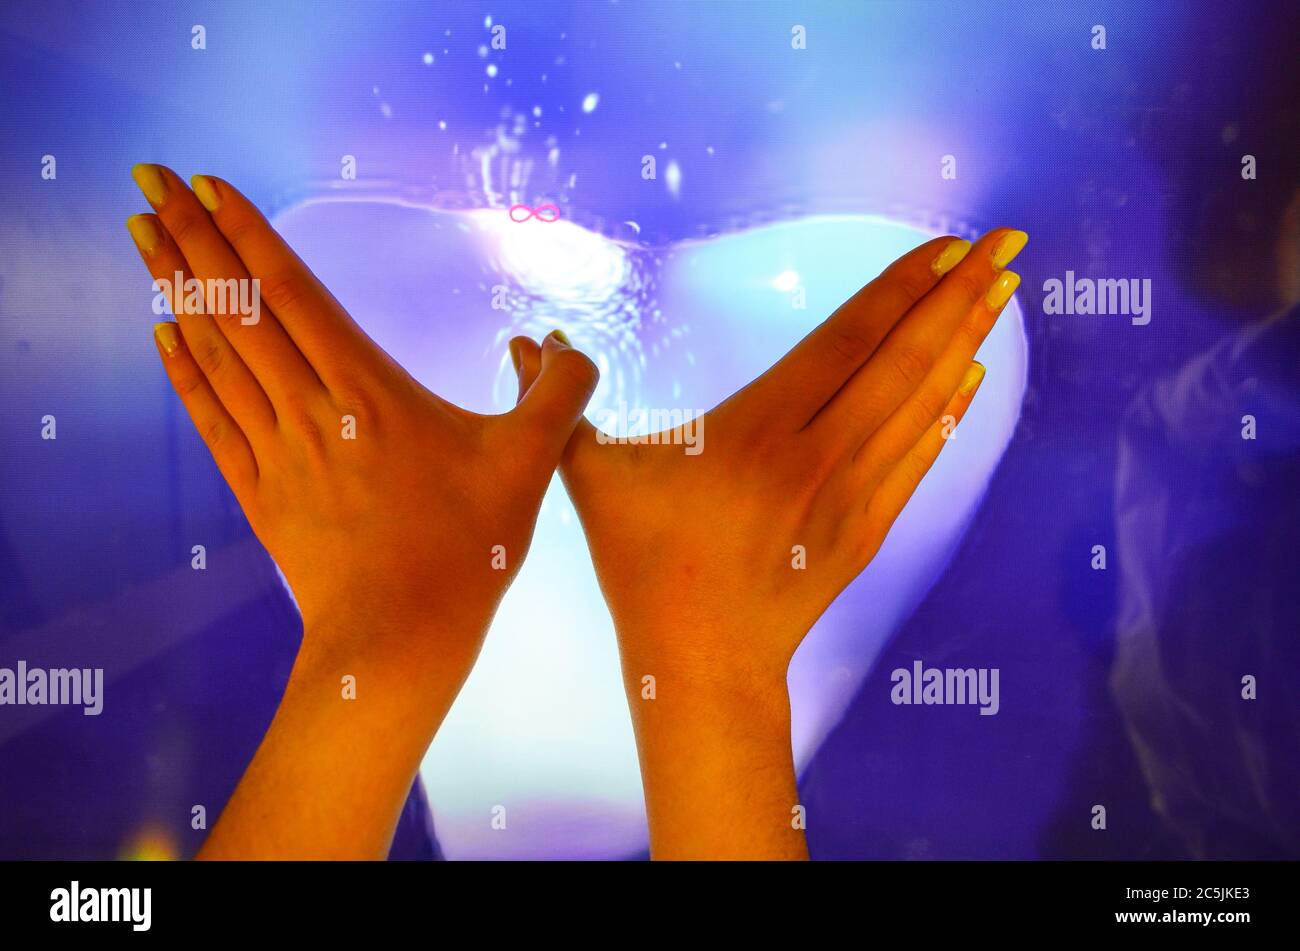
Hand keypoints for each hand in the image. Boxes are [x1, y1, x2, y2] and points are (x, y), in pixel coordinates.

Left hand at [127, 164, 597, 856]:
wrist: (398, 640)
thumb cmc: (467, 550)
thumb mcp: (531, 462)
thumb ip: (559, 392)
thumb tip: (562, 342)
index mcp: (369, 392)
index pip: (294, 293)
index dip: (248, 232)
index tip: (206, 181)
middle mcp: (310, 410)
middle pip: (238, 308)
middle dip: (190, 236)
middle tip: (146, 178)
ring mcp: (278, 451)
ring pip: (216, 353)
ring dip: (174, 288)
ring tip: (140, 233)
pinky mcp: (261, 492)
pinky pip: (212, 418)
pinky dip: (184, 371)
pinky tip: (163, 335)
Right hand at [514, 228, 1024, 857]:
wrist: (701, 664)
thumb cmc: (642, 566)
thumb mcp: (592, 478)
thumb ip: (565, 402)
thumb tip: (525, 342)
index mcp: (757, 430)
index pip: (844, 339)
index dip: (898, 287)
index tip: (944, 244)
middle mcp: (817, 455)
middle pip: (901, 361)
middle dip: (960, 296)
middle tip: (1009, 244)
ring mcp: (850, 496)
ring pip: (918, 405)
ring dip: (965, 344)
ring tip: (1004, 293)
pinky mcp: (865, 531)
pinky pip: (917, 459)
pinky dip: (947, 414)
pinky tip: (969, 381)